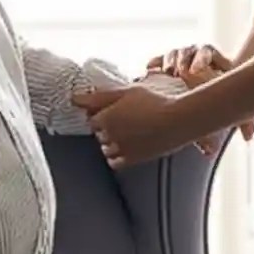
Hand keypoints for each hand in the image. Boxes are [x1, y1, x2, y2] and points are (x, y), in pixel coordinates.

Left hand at [72, 86, 209, 168]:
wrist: (178, 121)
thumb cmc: (154, 102)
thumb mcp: (125, 92)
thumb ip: (98, 96)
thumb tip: (74, 98)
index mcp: (105, 118)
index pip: (91, 118)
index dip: (101, 111)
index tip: (112, 107)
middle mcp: (109, 137)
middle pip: (98, 133)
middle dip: (106, 125)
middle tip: (124, 116)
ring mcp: (120, 150)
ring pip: (105, 148)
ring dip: (111, 140)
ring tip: (128, 129)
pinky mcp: (132, 160)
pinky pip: (115, 162)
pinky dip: (117, 154)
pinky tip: (127, 144)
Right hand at [145, 44, 253, 141]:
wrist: (213, 85)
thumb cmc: (227, 96)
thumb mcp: (236, 104)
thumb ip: (244, 119)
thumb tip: (249, 137)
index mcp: (215, 60)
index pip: (207, 52)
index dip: (201, 60)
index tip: (195, 70)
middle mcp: (197, 55)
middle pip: (188, 50)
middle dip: (182, 59)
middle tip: (178, 71)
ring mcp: (183, 57)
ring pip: (173, 53)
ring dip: (168, 61)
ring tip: (165, 73)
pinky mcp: (168, 63)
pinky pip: (159, 59)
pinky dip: (155, 62)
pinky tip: (149, 69)